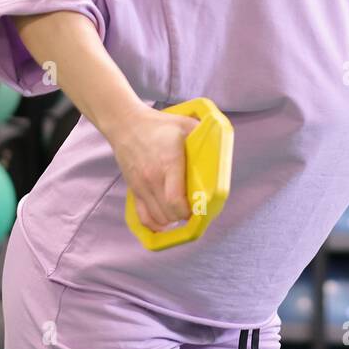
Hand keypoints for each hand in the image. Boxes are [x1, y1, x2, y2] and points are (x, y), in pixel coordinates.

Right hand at [103, 106, 197, 231]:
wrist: (126, 124)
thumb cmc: (159, 125)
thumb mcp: (185, 124)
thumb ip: (204, 135)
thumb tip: (221, 146)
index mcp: (168, 164)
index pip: (175, 201)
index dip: (188, 211)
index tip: (198, 207)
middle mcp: (153, 178)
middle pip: (169, 213)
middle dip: (184, 216)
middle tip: (193, 208)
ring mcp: (141, 186)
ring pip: (157, 218)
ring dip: (171, 219)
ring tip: (180, 211)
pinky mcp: (133, 190)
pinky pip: (142, 217)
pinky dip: (154, 224)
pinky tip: (164, 221)